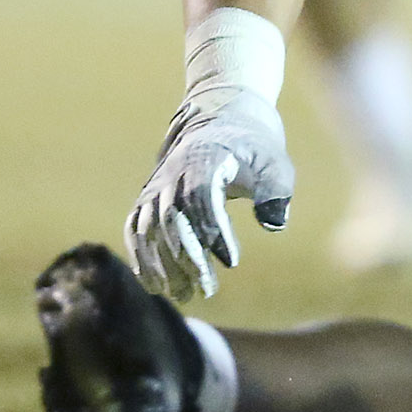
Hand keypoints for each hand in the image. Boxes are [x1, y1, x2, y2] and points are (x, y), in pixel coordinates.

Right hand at [124, 87, 294, 299]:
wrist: (223, 116)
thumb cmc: (254, 145)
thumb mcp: (274, 160)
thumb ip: (276, 190)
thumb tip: (274, 224)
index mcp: (205, 158)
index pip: (201, 197)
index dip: (213, 231)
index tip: (230, 261)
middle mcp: (173, 172)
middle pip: (171, 218)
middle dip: (187, 258)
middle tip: (208, 289)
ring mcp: (156, 185)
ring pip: (149, 228)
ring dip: (162, 265)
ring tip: (183, 295)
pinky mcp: (148, 197)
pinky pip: (135, 228)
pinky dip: (140, 257)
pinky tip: (155, 285)